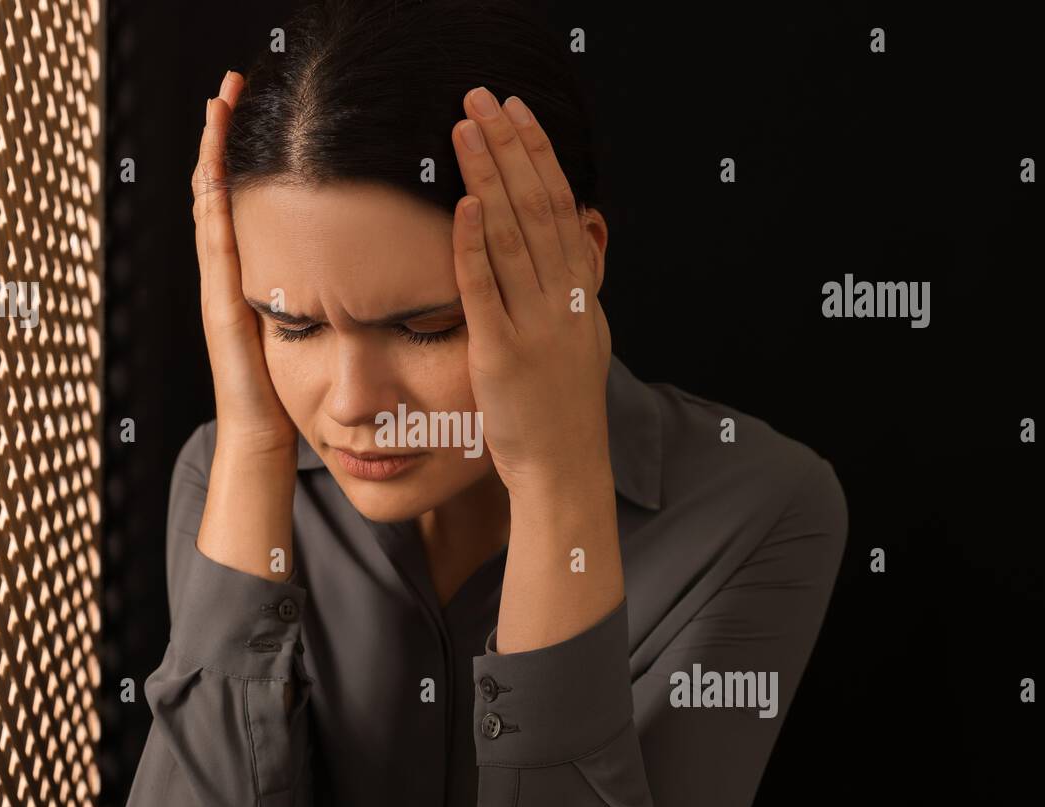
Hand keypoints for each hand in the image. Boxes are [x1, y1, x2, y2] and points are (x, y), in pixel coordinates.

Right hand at [193, 71, 297, 458]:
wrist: (261, 439)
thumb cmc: (286, 394)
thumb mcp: (302, 331)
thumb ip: (310, 297)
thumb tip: (344, 267)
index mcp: (245, 278)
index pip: (240, 204)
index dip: (241, 158)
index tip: (251, 112)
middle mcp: (225, 275)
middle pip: (218, 192)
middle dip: (222, 140)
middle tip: (230, 88)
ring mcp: (218, 288)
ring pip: (211, 207)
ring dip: (213, 156)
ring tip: (219, 107)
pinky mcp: (223, 306)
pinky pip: (217, 244)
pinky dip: (216, 203)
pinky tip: (217, 170)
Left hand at [449, 87, 613, 500]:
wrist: (566, 469)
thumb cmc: (563, 407)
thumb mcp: (582, 336)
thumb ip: (578, 283)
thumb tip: (581, 230)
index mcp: (582, 293)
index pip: (561, 206)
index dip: (538, 155)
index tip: (515, 113)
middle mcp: (564, 301)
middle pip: (537, 208)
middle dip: (508, 148)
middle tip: (481, 100)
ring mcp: (536, 327)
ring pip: (514, 237)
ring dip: (489, 178)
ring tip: (463, 131)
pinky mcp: (503, 356)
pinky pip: (488, 292)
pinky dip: (475, 247)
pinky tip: (462, 206)